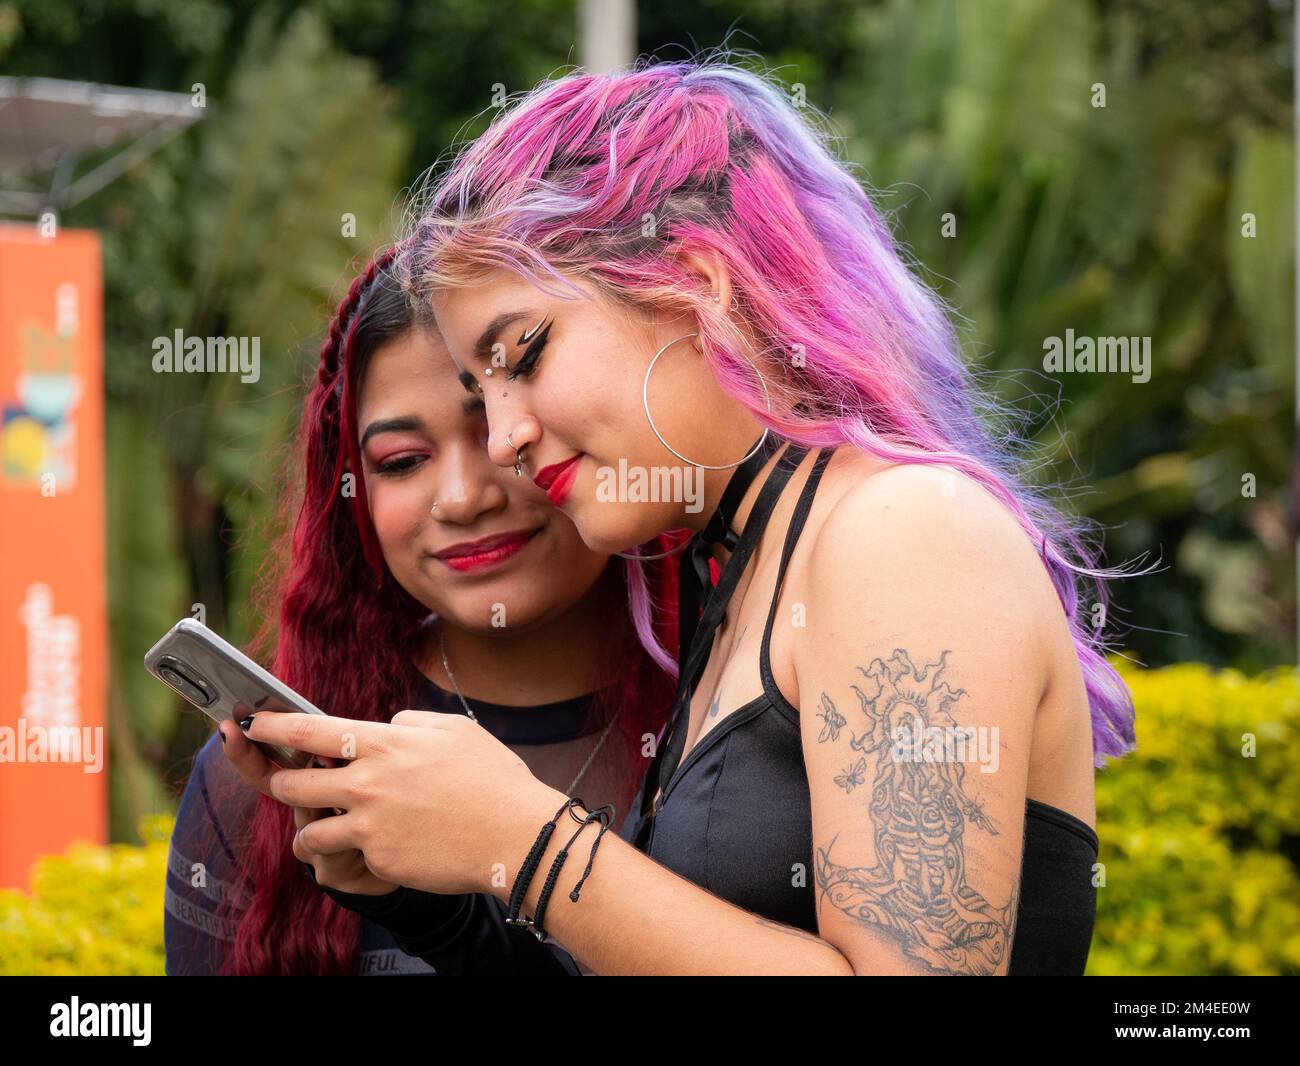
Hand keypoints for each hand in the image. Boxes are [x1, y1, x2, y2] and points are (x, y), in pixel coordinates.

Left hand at [244, 710, 566, 894]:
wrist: (514, 834)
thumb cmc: (492, 778)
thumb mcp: (453, 730)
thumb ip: (410, 722)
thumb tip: (387, 726)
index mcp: (384, 742)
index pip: (309, 729)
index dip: (272, 726)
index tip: (250, 723)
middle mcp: (366, 781)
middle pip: (292, 783)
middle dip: (281, 783)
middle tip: (287, 783)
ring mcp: (368, 823)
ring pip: (306, 831)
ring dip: (308, 832)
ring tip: (322, 832)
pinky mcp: (377, 858)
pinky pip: (345, 857)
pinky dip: (351, 854)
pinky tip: (375, 850)